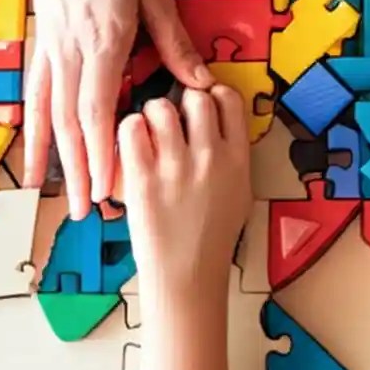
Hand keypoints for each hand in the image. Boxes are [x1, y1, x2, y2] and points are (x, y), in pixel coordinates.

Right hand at [22, 0, 212, 218]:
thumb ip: (174, 41)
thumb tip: (199, 83)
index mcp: (103, 41)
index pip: (100, 111)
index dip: (104, 154)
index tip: (110, 190)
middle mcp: (71, 50)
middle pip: (71, 123)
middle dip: (79, 171)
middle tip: (86, 211)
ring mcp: (52, 45)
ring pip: (48, 112)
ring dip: (52, 156)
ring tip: (51, 191)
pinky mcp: (44, 38)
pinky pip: (36, 91)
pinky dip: (34, 123)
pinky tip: (34, 145)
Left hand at [119, 87, 251, 294]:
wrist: (188, 274)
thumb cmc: (213, 236)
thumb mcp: (240, 191)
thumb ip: (232, 155)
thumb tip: (220, 124)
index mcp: (238, 158)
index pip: (229, 99)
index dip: (212, 95)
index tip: (202, 105)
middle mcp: (210, 157)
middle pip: (195, 97)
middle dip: (181, 103)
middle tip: (172, 121)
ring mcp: (176, 167)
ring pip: (160, 107)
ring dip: (152, 114)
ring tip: (149, 132)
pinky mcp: (143, 180)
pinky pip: (131, 129)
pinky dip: (129, 131)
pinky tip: (132, 145)